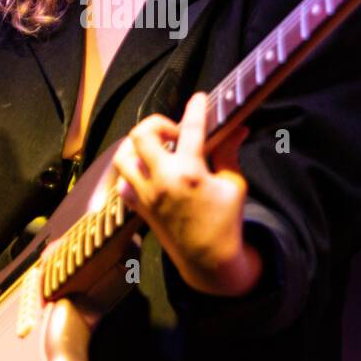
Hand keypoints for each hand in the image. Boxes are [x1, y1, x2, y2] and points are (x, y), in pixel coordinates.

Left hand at [111, 92, 261, 296]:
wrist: (208, 261)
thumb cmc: (226, 222)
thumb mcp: (234, 184)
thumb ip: (229, 153)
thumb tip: (238, 128)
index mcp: (190, 173)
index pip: (190, 128)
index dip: (196, 108)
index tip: (199, 99)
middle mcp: (163, 180)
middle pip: (142, 134)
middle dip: (157, 123)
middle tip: (175, 132)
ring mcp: (147, 194)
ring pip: (123, 156)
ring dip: (138, 146)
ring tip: (157, 149)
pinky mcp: (139, 207)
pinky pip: (122, 182)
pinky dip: (131, 172)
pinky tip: (148, 172)